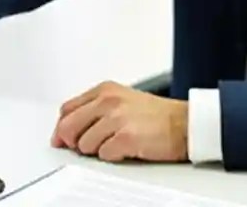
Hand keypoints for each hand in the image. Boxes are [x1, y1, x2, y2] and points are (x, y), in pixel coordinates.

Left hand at [51, 81, 188, 162]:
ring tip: (115, 144)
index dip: (61, 128)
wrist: (185, 123)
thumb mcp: (122, 100)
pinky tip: (125, 149)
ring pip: (84, 145)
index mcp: (104, 90)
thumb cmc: (156, 115)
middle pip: (68, 127)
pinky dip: (112, 156)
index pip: (67, 109)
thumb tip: (66, 130)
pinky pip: (103, 155)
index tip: (62, 139)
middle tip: (85, 148)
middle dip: (73, 142)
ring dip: (96, 150)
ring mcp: (117, 119)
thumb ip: (94, 110)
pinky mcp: (126, 138)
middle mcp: (108, 101)